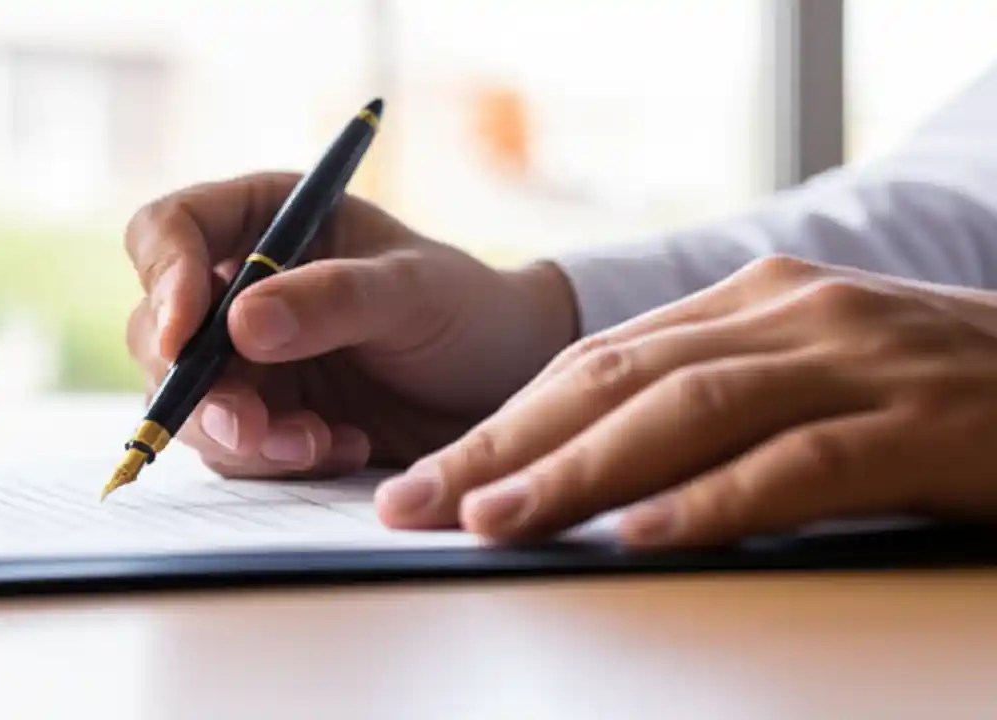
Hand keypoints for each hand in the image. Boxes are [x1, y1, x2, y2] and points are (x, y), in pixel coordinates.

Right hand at [125, 173, 574, 475]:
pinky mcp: (262, 415)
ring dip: (241, 435)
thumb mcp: (411, 291)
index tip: (184, 339)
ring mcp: (244, 356)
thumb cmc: (463, 309)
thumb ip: (334, 299)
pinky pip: (233, 447)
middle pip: (158, 329)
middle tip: (251, 427)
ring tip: (318, 443)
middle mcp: (240, 284)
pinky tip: (342, 446)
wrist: (499, 384)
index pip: (169, 231)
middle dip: (199, 386)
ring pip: (188, 399)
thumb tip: (241, 325)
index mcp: (265, 218)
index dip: (163, 280)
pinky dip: (276, 458)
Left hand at [374, 256, 996, 546]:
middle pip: (616, 381)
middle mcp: (788, 315)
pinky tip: (642, 535)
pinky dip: (712, 500)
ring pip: (686, 412)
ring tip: (494, 522)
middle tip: (420, 503)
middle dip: (506, 446)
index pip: (598, 363)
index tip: (433, 476)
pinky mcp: (919, 421)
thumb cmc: (932, 390)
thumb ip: (711, 400)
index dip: (506, 422)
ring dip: (578, 472)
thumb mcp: (807, 374)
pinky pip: (798, 464)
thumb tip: (591, 468)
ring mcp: (855, 360)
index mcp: (750, 301)